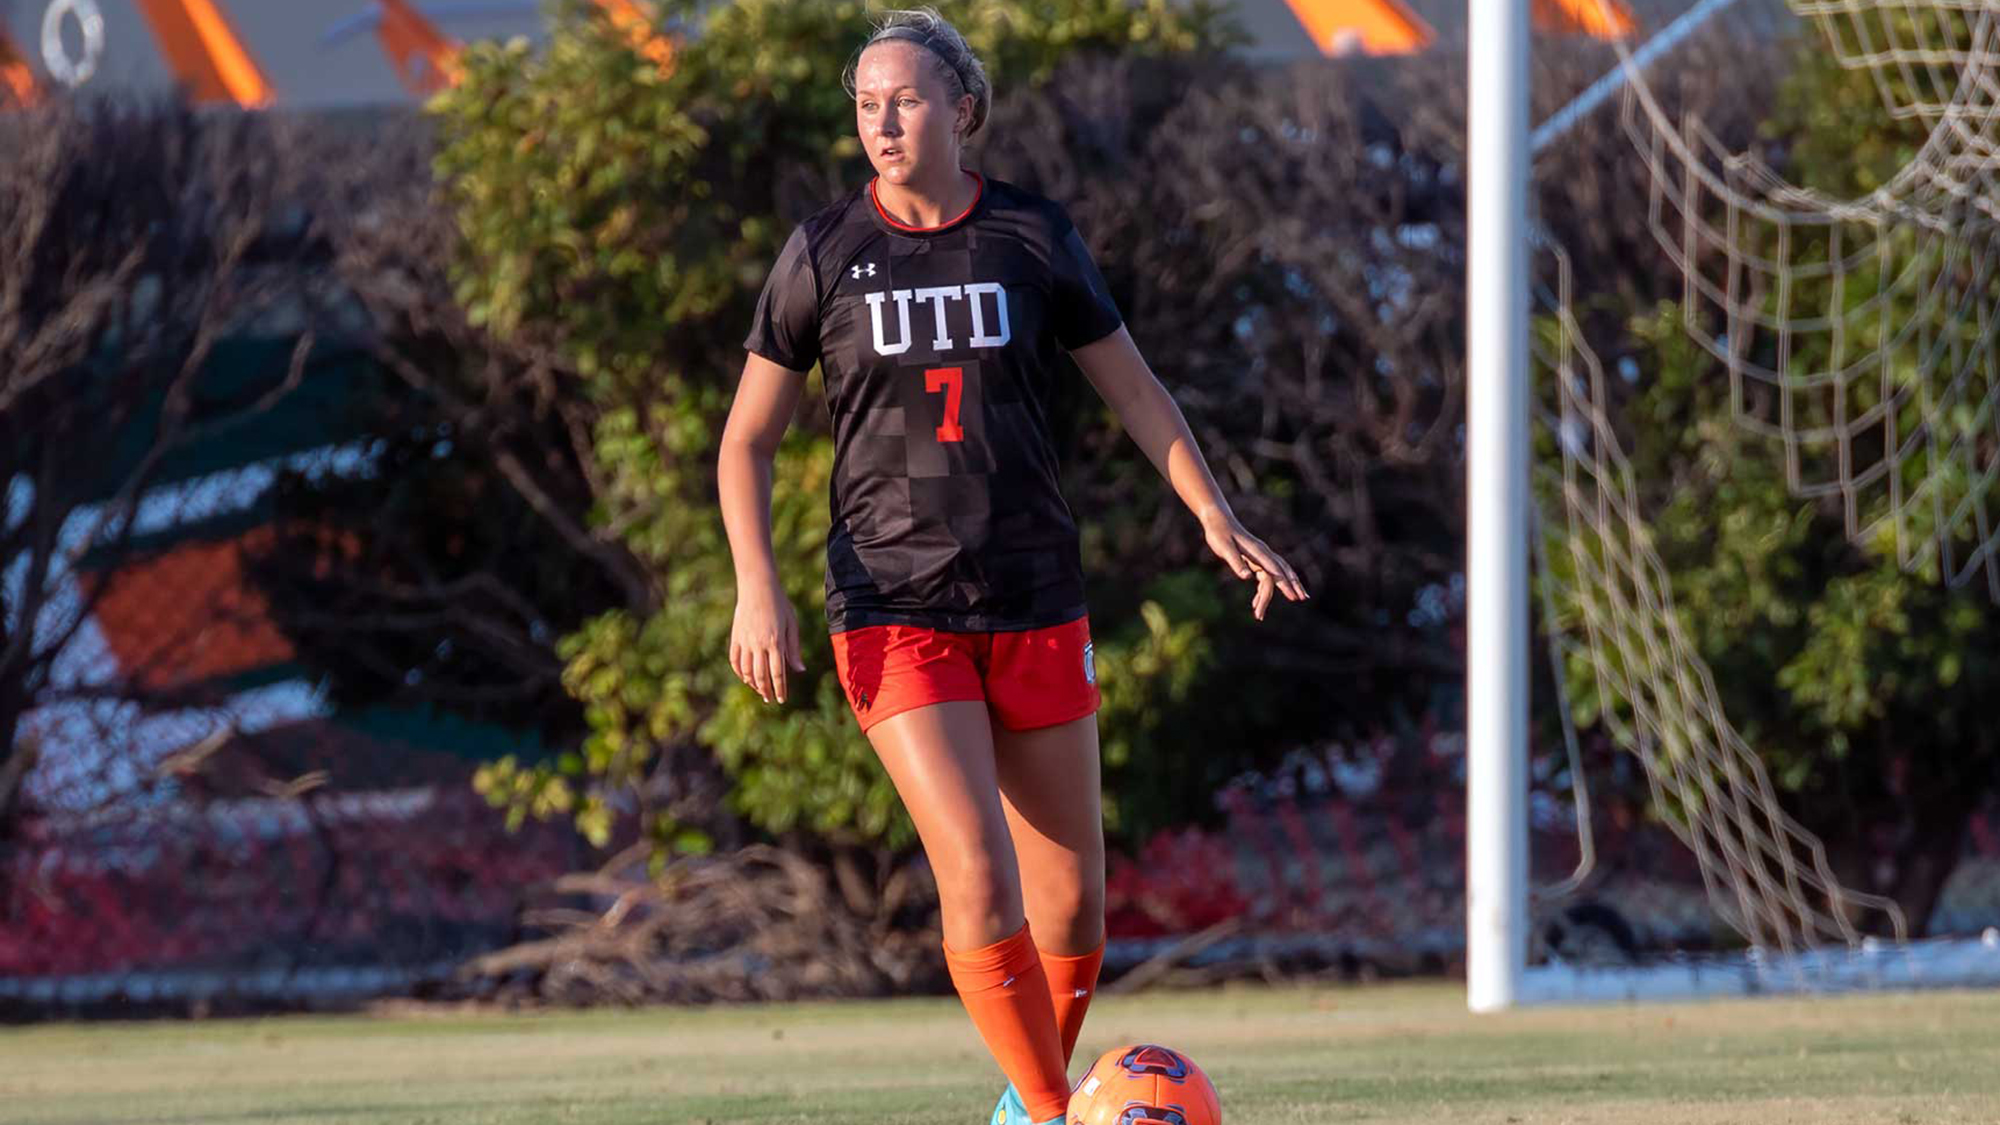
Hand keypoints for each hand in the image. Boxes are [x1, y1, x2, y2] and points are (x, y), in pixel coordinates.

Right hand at [730, 580, 804, 703]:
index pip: (777, 673)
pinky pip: (735, 660)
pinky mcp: (735, 637)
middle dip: (766, 691)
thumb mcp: (791, 624)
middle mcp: (758, 644)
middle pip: (761, 676)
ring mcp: (745, 641)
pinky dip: (739, 671)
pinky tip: (745, 677)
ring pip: (746, 670)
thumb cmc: (779, 604)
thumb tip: (800, 670)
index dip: (780, 689)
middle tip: (770, 699)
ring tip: (759, 690)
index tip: (782, 700)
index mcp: (775, 642)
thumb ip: (794, 648)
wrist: (757, 587)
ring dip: (753, 683)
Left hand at [1202, 511, 1308, 620]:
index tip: (1293, 598)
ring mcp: (1261, 555)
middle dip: (1293, 585)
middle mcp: (1263, 553)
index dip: (1284, 585)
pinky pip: (1266, 574)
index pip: (1275, 572)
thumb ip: (1236, 563)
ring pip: (1278, 572)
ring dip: (1286, 585)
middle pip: (1283, 571)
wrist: (1218, 519)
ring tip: (1294, 598)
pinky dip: (1267, 586)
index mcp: (1258, 552)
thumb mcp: (1224, 549)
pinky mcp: (1255, 557)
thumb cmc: (1219, 534)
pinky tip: (1258, 599)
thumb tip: (1247, 578)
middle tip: (1302, 599)